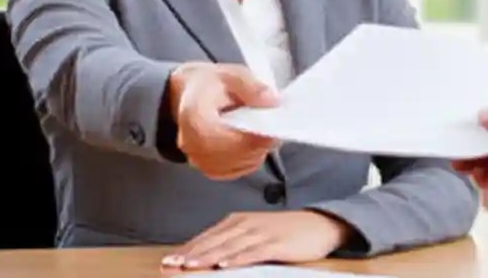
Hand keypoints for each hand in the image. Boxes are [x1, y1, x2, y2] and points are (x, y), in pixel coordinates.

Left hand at [161, 211, 352, 270]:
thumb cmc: (285, 232)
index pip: (206, 237)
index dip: (186, 249)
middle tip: (170, 265)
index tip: (168, 261)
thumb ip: (232, 243)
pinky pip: (252, 252)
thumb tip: (208, 258)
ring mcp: (261, 233)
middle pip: (212, 241)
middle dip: (189, 254)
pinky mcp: (275, 243)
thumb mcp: (255, 234)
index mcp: (238, 221)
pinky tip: (224, 265)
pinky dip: (237, 259)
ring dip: (207, 257)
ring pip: (228, 247)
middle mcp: (246, 224)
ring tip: (189, 266)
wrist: (319, 225)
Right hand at [169, 63, 280, 179]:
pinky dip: (249, 159)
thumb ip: (252, 87)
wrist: (188, 95)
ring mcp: (198, 161)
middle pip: (236, 155)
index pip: (228, 139)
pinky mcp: (208, 169)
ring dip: (256, 152)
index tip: (274, 129)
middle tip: (274, 129)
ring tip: (263, 133)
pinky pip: (236, 170)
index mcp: (195, 119)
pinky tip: (252, 143)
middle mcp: (192, 145)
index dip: (254, 138)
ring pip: (238, 165)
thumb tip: (273, 103)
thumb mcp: (232, 74)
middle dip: (260, 144)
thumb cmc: (209, 84)